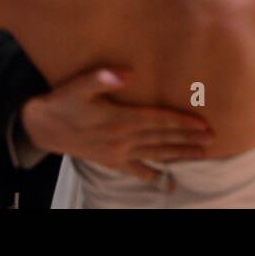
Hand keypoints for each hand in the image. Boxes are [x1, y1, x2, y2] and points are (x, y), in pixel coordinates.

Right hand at [19, 68, 213, 182]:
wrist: (42, 127)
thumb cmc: (64, 101)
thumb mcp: (80, 84)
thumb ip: (103, 78)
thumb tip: (129, 73)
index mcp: (120, 119)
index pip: (158, 120)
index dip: (182, 122)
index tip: (202, 123)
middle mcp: (122, 140)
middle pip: (162, 139)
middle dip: (188, 139)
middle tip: (212, 139)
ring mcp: (117, 154)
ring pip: (155, 155)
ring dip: (179, 155)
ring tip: (201, 154)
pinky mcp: (110, 162)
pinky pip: (136, 171)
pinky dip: (152, 176)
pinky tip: (167, 182)